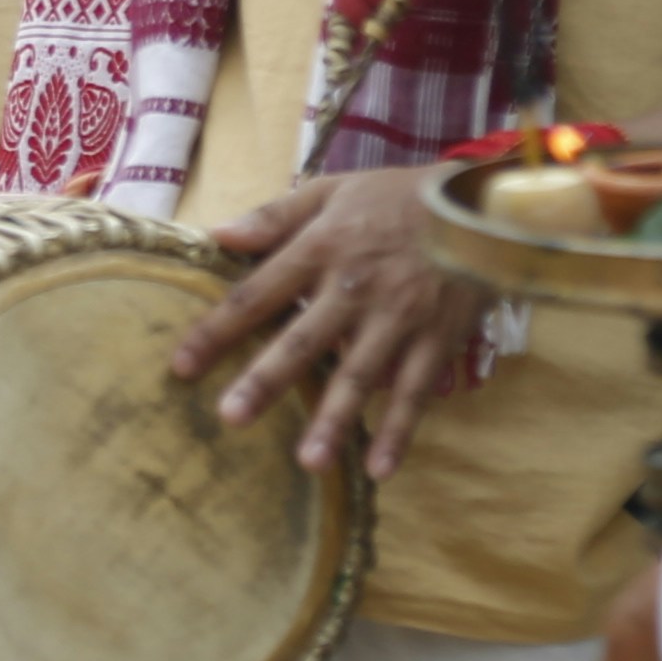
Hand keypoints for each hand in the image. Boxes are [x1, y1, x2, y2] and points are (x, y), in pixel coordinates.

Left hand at [175, 165, 490, 481]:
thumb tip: (216, 235)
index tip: (181, 366)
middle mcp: (354, 286)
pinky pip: (415, 391)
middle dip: (267, 380)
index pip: (258, 293)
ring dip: (334, 419)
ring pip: (359, 374)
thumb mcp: (332, 190)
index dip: (218, 329)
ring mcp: (399, 316)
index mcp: (321, 248)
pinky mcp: (437, 338)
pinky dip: (400, 431)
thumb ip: (275, 215)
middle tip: (231, 419)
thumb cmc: (397, 197)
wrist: (480, 202)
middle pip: (303, 340)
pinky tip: (380, 469)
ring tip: (308, 462)